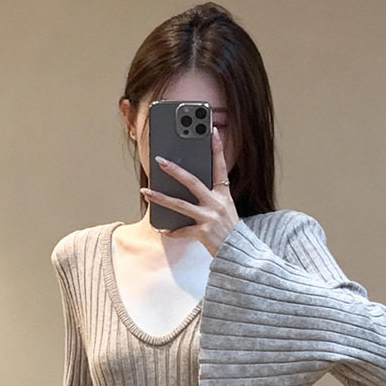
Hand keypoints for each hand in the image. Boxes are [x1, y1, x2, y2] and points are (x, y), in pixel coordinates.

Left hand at [141, 126, 239, 255]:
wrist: (238, 253)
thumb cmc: (228, 230)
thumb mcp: (224, 209)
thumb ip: (210, 197)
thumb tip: (186, 187)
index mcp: (224, 194)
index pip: (221, 167)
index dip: (217, 148)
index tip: (213, 131)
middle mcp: (217, 203)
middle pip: (192, 182)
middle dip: (175, 170)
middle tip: (160, 160)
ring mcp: (210, 218)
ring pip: (181, 205)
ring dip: (161, 198)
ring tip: (146, 192)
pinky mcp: (204, 233)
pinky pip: (183, 230)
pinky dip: (172, 231)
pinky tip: (163, 229)